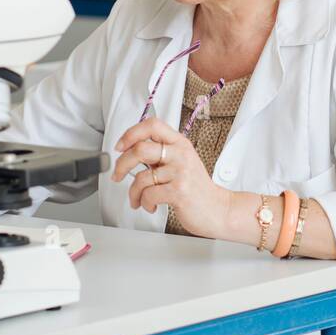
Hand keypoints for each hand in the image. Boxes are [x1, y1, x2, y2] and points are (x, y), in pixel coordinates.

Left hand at [109, 117, 230, 237]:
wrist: (217, 209)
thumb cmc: (196, 188)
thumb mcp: (181, 162)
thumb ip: (160, 154)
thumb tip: (130, 150)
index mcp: (180, 143)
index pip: (152, 125)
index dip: (131, 133)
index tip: (120, 146)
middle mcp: (181, 154)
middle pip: (140, 149)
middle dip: (121, 165)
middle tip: (117, 175)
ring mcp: (181, 172)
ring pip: (141, 177)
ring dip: (133, 193)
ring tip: (138, 199)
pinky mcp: (179, 191)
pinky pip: (148, 195)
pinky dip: (143, 203)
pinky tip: (151, 206)